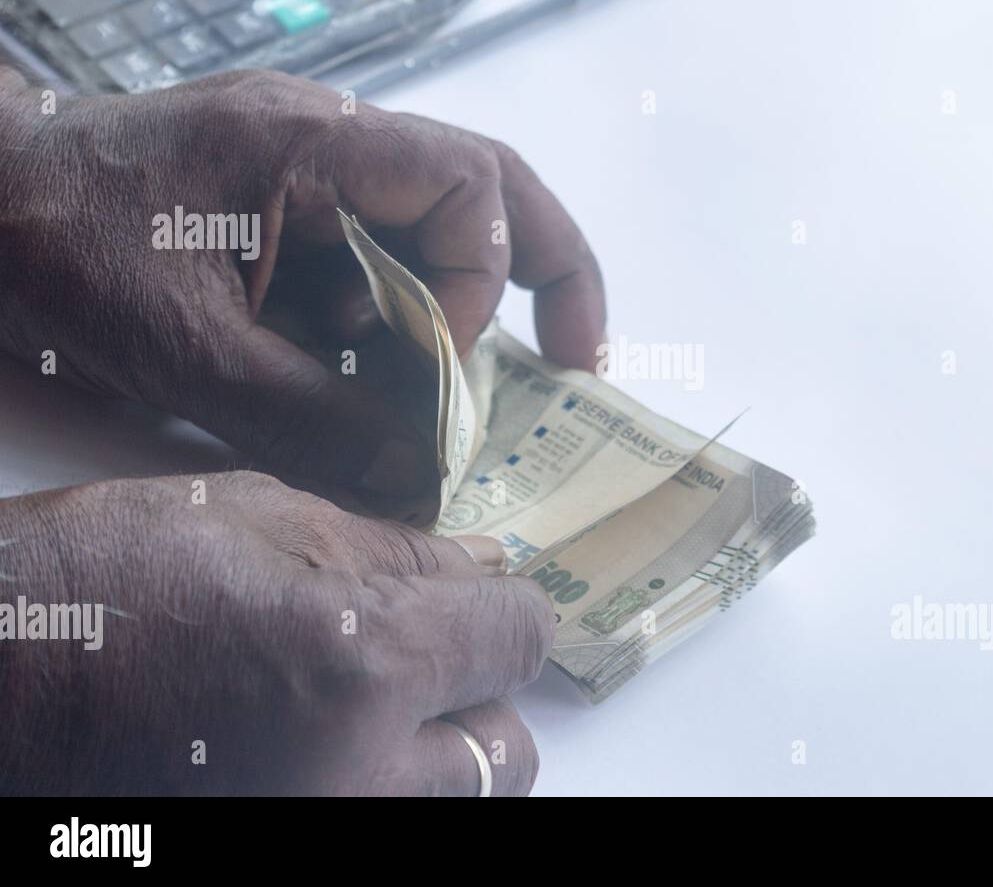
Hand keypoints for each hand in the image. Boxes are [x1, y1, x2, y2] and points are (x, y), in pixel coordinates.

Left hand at [0, 68, 604, 516]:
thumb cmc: (55, 245)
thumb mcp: (185, 353)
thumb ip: (312, 420)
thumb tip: (418, 478)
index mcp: (313, 146)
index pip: (470, 186)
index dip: (481, 284)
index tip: (443, 368)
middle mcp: (329, 146)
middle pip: (485, 191)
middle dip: (544, 275)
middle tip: (579, 358)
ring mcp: (309, 179)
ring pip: (428, 242)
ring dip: (438, 328)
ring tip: (421, 410)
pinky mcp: (286, 218)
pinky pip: (368, 272)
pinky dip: (378, 338)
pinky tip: (349, 392)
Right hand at [0, 472, 553, 795]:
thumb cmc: (94, 588)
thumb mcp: (251, 518)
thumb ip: (391, 550)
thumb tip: (476, 568)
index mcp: (363, 665)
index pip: (520, 639)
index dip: (504, 609)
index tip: (479, 600)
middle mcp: (359, 780)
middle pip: (504, 751)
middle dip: (476, 699)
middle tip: (417, 662)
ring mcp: (317, 836)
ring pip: (449, 806)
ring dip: (430, 757)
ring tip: (351, 710)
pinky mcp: (280, 855)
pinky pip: (376, 821)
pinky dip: (368, 787)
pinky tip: (304, 745)